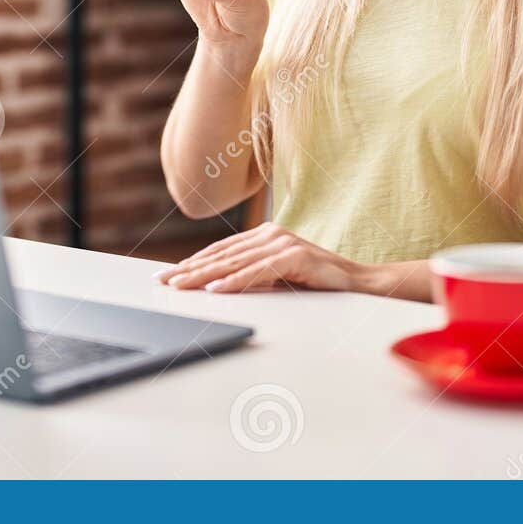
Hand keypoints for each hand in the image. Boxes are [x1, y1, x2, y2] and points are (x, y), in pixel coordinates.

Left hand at [153, 223, 363, 292]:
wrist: (359, 282)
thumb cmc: (317, 282)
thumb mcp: (278, 277)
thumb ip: (252, 275)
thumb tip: (216, 286)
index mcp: (265, 236)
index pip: (221, 251)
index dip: (193, 263)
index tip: (169, 275)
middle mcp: (270, 234)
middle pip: (221, 255)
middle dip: (189, 269)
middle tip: (163, 281)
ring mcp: (282, 243)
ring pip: (234, 263)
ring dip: (203, 276)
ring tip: (180, 285)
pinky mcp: (295, 256)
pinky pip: (257, 272)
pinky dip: (234, 281)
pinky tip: (216, 289)